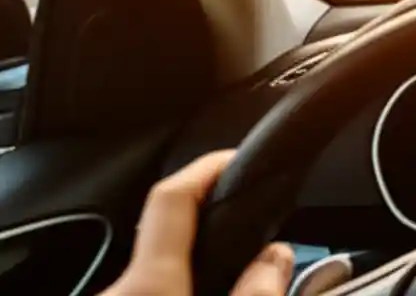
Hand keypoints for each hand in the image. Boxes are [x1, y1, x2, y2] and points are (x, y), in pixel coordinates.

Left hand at [101, 150, 294, 295]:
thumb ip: (256, 295)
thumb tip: (274, 257)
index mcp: (150, 286)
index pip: (171, 197)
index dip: (204, 168)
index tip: (234, 159)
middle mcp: (115, 291)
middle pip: (166, 241)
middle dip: (207, 236)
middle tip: (246, 247)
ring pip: (153, 274)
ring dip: (189, 272)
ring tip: (228, 288)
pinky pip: (142, 292)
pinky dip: (169, 290)